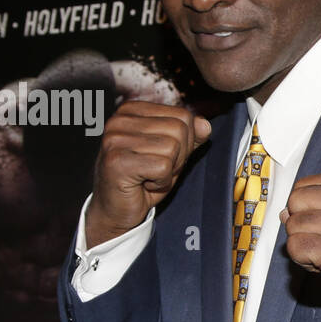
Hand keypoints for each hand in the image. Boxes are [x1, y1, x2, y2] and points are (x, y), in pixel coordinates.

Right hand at [87, 100, 210, 245]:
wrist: (115, 210)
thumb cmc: (142, 181)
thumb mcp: (172, 155)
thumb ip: (189, 137)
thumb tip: (205, 125)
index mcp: (132, 111)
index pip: (183, 115)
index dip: (185, 142)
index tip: (163, 157)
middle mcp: (120, 120)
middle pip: (179, 129)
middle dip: (179, 156)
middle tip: (156, 171)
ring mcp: (115, 139)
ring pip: (172, 148)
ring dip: (169, 171)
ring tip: (149, 177)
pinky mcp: (117, 161)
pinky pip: (163, 167)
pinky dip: (162, 182)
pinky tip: (143, 184)